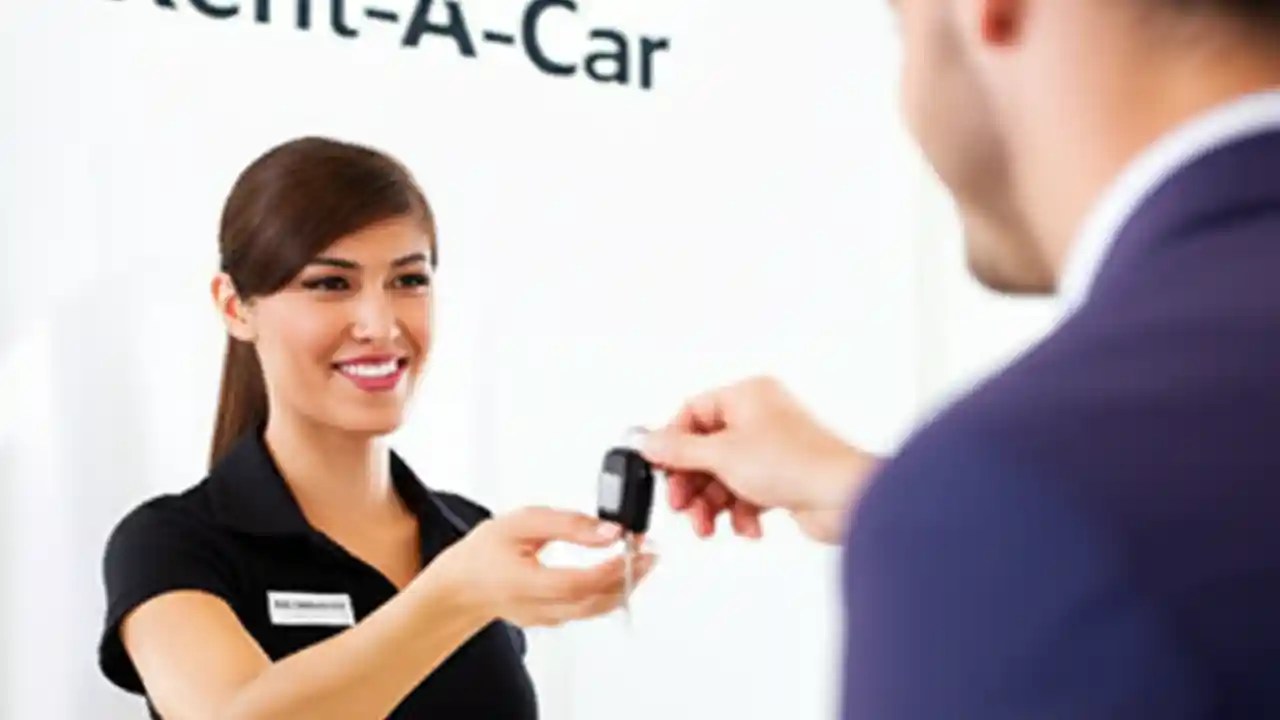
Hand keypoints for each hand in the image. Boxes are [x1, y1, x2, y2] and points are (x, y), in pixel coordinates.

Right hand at [432, 506, 655, 627]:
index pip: (579, 583)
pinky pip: (589, 610)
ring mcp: (548, 618)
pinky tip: (619, 571)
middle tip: (650, 552)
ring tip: (642, 560)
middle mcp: (539, 607)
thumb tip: (608, 530)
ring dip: (625, 586)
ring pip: (597, 610)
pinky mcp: (554, 620)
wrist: (461, 586)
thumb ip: (566, 524)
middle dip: (630, 577)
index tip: (633, 546)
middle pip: (596, 601)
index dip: (612, 567)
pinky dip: (610, 592)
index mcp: (526, 583)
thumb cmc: (484, 552)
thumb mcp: (521, 523)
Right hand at [641, 376, 878, 542]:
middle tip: (684, 507)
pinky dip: (741, 513)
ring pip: (723, 476)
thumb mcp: (722, 455)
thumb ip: (680, 451)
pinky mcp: (782, 478)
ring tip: (710, 526)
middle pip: (705, 450)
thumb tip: (649, 442)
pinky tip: (748, 527)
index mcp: (746, 396)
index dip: (673, 444)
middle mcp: (759, 417)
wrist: (844, 497)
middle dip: (693, 485)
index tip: (661, 470)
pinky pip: (746, 493)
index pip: (692, 413)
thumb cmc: (797, 463)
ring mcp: (771, 448)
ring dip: (713, 505)